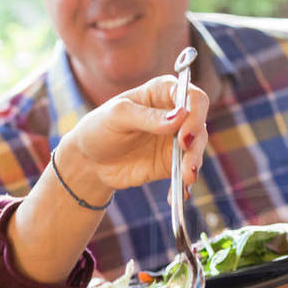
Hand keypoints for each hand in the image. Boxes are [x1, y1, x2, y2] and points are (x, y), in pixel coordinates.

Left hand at [56, 76, 208, 194]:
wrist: (89, 161)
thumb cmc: (99, 128)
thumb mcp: (117, 116)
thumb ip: (147, 116)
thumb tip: (180, 116)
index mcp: (163, 92)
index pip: (192, 97)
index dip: (194, 114)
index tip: (184, 135)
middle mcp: (175, 114)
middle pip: (199, 124)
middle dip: (196, 143)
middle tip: (187, 160)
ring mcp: (176, 139)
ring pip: (196, 149)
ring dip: (193, 164)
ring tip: (185, 179)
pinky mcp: (172, 163)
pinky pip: (185, 173)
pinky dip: (183, 185)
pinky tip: (178, 195)